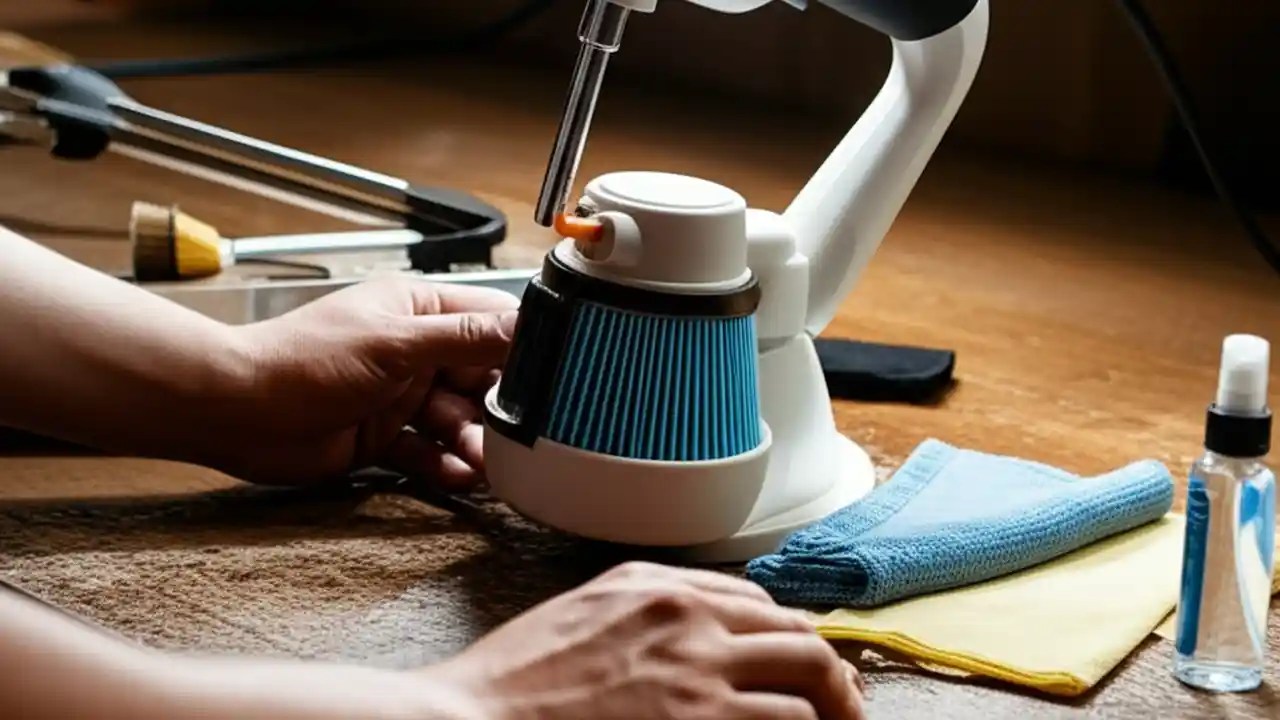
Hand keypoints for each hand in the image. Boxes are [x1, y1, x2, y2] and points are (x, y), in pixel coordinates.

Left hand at [204, 275, 518, 489]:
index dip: (520, 346)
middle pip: (480, 378)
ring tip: (486, 462)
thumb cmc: (301, 361)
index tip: (550, 374)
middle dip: (499, 407)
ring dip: (475, 442)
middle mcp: (412, 351)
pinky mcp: (382, 437)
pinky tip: (460, 477)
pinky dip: (445, 466)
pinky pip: (427, 453)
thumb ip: (463, 337)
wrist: (237, 412)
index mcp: (417, 310)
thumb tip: (523, 325)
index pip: (488, 320)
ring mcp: (398, 396)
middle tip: (519, 432)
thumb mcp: (395, 343)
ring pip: (457, 420)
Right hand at [427, 561, 866, 719]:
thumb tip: (698, 632)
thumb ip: (643, 613)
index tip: (801, 665)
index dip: (788, 637)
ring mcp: (697, 668)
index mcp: (654, 585)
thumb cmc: (512, 684)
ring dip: (830, 710)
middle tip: (843, 707)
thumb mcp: (580, 616)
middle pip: (795, 633)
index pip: (754, 602)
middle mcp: (686, 615)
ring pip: (807, 677)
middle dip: (831, 673)